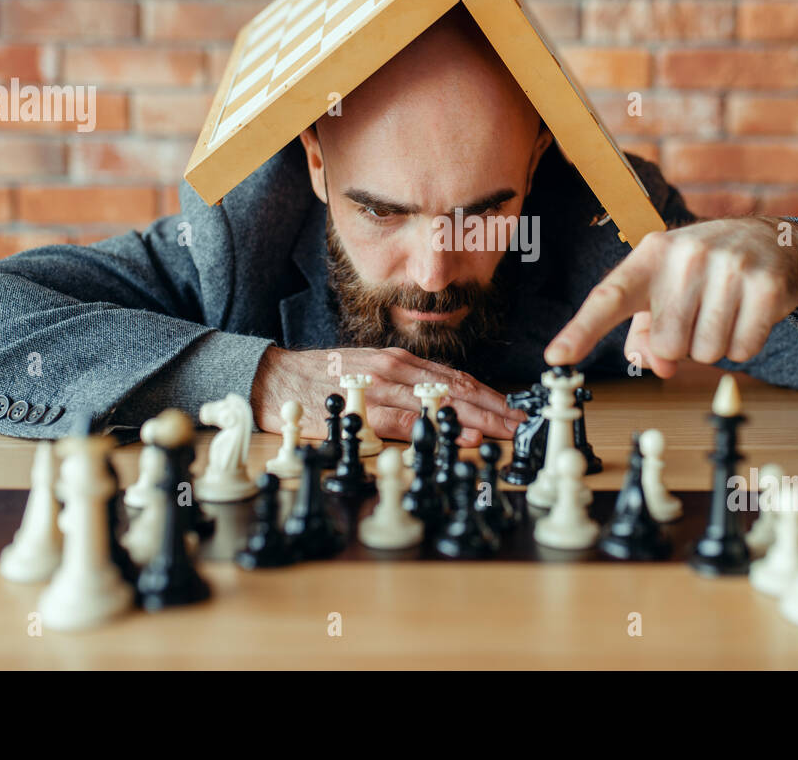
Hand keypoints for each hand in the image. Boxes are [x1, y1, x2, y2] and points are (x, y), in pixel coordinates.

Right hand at [249, 346, 521, 445]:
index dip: (488, 394)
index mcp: (399, 361)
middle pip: (456, 389)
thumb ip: (401, 387)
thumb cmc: (322, 380)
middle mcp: (396, 368)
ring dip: (477, 419)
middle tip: (521, 424)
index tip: (513, 409)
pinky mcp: (365, 410)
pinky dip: (437, 428)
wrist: (275, 378)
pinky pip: (408, 421)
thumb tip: (439, 406)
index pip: (455, 378)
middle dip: (493, 408)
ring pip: (439, 403)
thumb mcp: (369, 374)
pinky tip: (462, 436)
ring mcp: (381, 387)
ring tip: (505, 431)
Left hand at [544, 217, 797, 377]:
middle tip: (700, 314)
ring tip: (724, 310)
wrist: (771, 242)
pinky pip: (742, 351)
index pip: (609, 297)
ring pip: (707, 353)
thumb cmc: (704, 272)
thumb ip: (647, 333)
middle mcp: (685, 256)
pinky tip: (748, 313)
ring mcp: (727, 267)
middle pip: (669, 345)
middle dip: (684, 344)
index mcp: (649, 256)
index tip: (556, 356)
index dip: (580, 330)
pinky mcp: (764, 285)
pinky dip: (745, 345)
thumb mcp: (665, 291)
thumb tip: (658, 365)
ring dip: (716, 345)